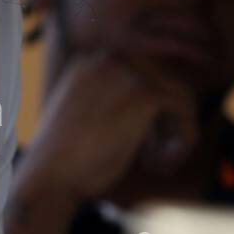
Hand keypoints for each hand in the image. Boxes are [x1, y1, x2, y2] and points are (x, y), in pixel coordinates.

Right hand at [19, 46, 200, 203]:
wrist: (49, 175)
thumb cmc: (64, 160)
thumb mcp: (86, 120)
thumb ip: (115, 106)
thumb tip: (157, 113)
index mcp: (91, 63)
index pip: (144, 74)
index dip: (152, 112)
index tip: (144, 144)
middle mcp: (109, 58)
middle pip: (164, 80)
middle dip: (166, 120)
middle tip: (152, 156)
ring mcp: (127, 71)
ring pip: (179, 93)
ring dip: (177, 131)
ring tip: (158, 162)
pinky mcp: (143, 92)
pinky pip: (184, 107)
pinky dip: (183, 138)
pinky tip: (160, 164)